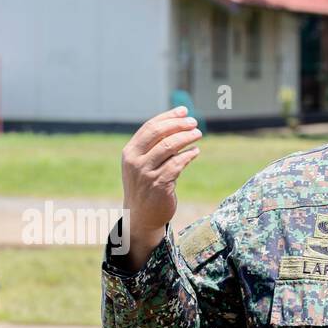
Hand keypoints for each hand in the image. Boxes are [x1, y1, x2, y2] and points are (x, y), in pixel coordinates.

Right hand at [119, 107, 201, 271]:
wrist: (140, 216)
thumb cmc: (145, 185)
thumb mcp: (142, 164)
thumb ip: (154, 146)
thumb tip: (178, 122)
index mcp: (129, 152)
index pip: (150, 127)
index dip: (168, 117)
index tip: (184, 111)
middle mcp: (135, 162)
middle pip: (160, 134)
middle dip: (179, 125)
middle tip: (194, 123)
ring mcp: (146, 174)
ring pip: (170, 147)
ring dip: (186, 138)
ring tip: (198, 134)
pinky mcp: (159, 185)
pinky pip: (177, 164)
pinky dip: (188, 155)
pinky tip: (195, 152)